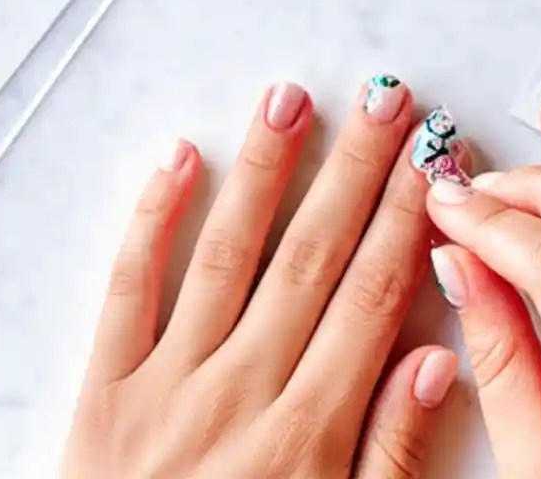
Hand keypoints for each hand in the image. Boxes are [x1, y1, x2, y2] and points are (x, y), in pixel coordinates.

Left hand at [63, 78, 463, 477]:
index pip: (370, 299)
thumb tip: (438, 361)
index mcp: (307, 432)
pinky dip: (151, 221)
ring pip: (226, 253)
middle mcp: (240, 390)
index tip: (431, 163)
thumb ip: (391, 455)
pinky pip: (127, 290)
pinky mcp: (103, 390)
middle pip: (311, 257)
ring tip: (292, 97)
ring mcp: (166, 383)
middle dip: (354, 171)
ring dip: (265, 170)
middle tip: (385, 100)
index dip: (406, 223)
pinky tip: (179, 160)